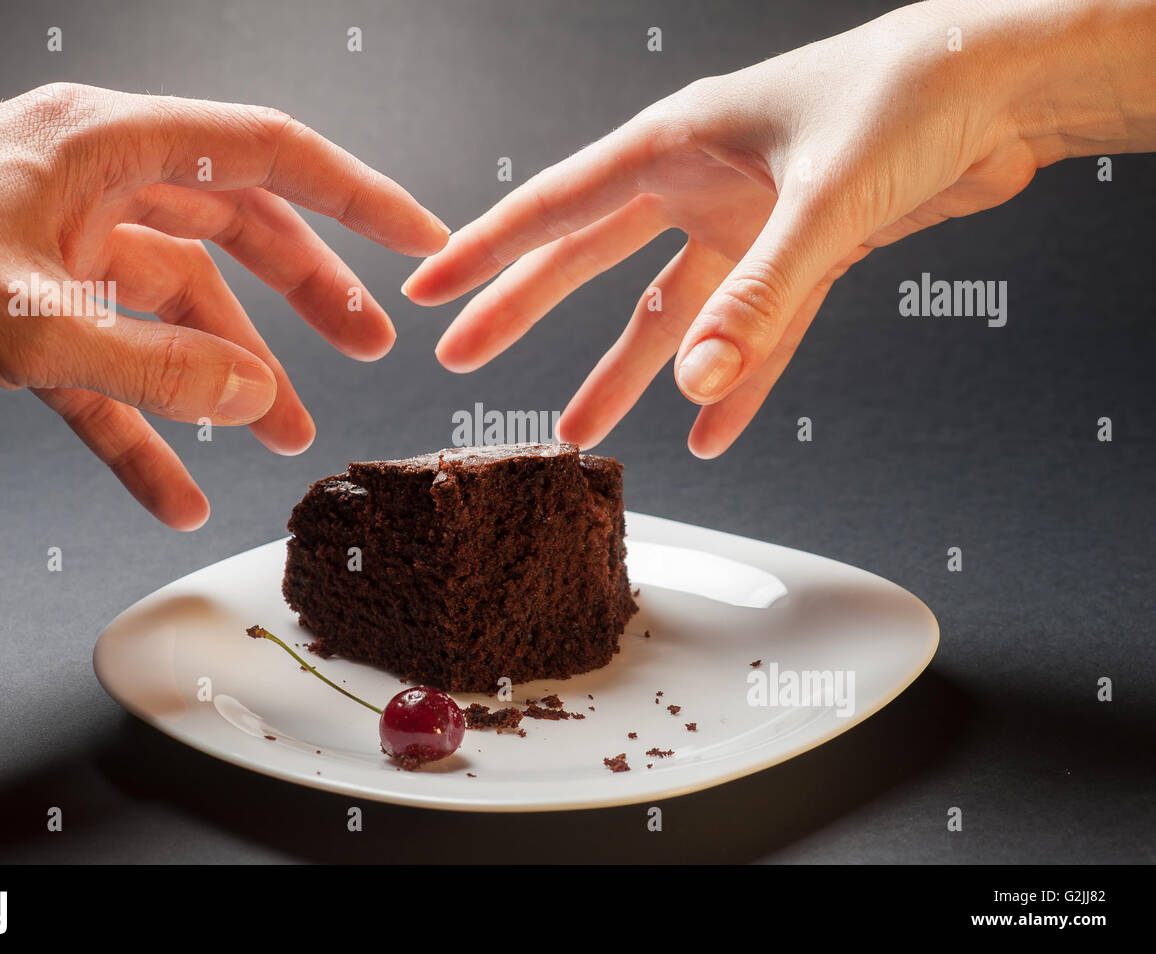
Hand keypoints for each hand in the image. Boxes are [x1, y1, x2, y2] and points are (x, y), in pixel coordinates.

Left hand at [0, 83, 447, 528]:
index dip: (357, 196)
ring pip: (181, 309)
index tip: (419, 236)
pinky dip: (148, 433)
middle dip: (309, 292)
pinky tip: (175, 492)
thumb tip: (256, 397)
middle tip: (369, 340)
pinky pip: (113, 375)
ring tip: (283, 434)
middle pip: (236, 231)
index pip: (267, 156)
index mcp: (105, 147)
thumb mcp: (30, 322)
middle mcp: (93, 188)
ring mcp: (63, 250)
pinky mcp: (31, 311)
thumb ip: (157, 366)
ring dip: (234, 377)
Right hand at [404, 0, 1154, 456]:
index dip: (486, 251)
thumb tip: (696, 384)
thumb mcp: (823, 198)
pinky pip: (749, 333)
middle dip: (525, 311)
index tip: (430, 285)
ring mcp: (746, 222)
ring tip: (580, 427)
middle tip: (467, 355)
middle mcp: (699, 182)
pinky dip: (731, 382)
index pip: (556, 205)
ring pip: (666, 310)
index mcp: (677, 143)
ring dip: (624, 371)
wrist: (1001, 87)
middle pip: (588, 259)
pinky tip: (709, 429)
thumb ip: (759, 297)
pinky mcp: (798, 256)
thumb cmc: (910, 94)